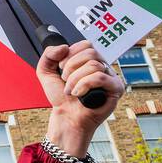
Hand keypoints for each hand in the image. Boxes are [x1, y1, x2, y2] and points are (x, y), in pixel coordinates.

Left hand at [37, 40, 123, 156]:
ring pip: (94, 65)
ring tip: (71, 91)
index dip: (71, 54)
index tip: (61, 67)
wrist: (66, 117)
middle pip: (90, 52)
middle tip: (65, 80)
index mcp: (90, 61)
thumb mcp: (46, 72)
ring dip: (75, 79)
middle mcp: (103, 67)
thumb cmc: (61, 98)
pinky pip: (100, 77)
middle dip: (71, 66)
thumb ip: (48, 54)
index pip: (86, 45)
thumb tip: (64, 46)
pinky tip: (78, 94)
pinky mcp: (116, 88)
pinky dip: (84, 84)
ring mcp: (111, 77)